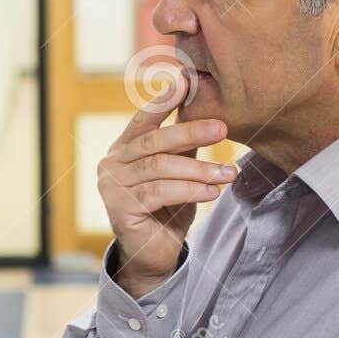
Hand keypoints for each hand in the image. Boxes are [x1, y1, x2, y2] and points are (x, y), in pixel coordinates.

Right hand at [95, 68, 234, 298]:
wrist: (155, 255)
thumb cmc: (167, 209)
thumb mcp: (179, 171)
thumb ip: (184, 144)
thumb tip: (201, 104)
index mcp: (123, 149)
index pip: (143, 120)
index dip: (163, 101)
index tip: (184, 82)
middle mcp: (111, 164)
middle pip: (154, 142)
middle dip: (191, 133)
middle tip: (222, 128)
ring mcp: (111, 187)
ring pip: (159, 168)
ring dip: (198, 170)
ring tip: (227, 174)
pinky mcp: (119, 209)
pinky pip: (158, 193)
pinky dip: (189, 190)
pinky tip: (212, 193)